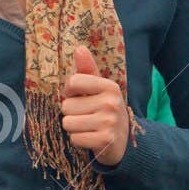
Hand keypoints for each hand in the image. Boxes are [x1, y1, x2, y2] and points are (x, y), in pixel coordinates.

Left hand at [61, 45, 129, 166]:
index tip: (78, 96)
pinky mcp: (105, 141)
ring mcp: (109, 122)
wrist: (122, 140)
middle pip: (66, 106)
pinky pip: (74, 138)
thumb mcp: (98, 88)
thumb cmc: (104, 109)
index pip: (72, 82)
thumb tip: (79, 48)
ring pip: (68, 123)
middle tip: (87, 115)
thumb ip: (87, 70)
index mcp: (110, 86)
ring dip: (74, 127)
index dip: (69, 91)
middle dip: (72, 113)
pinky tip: (91, 137)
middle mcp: (111, 103)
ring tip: (88, 126)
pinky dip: (78, 140)